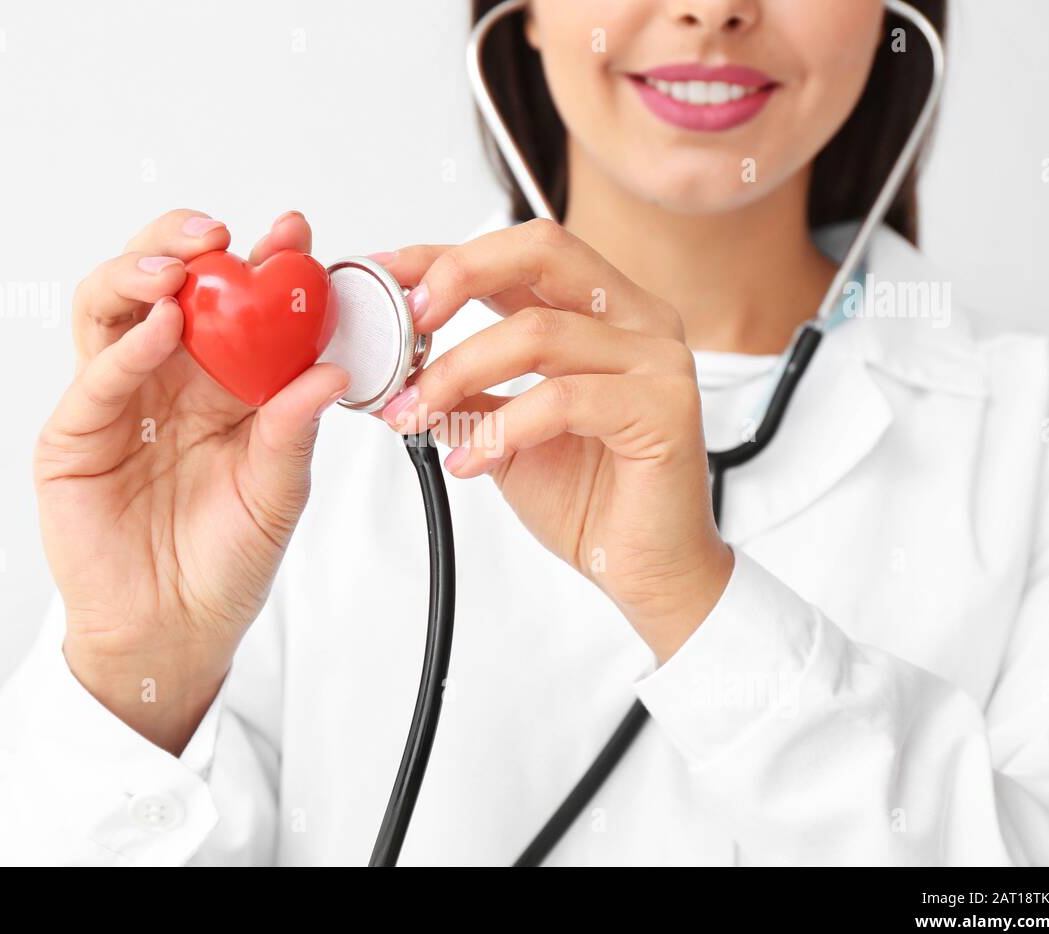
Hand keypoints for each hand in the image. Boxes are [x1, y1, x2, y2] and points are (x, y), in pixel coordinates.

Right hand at [35, 209, 348, 752]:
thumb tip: (330, 368)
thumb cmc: (228, 562)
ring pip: (110, 309)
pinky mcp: (74, 436)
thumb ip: (294, 430)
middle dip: (184, 245)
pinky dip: (125, 347)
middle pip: (161, 285)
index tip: (294, 237)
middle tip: (219, 235)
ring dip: (139, 275)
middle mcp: (166, 379)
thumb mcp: (279, 493)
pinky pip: (95, 378)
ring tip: (178, 268)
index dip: (260, 264)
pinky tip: (158, 328)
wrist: (176, 633)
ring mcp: (116, 401)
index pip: (235, 304)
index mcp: (222, 383)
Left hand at [380, 220, 732, 661]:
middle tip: (407, 320)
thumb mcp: (503, 430)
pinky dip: (501, 429)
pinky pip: (563, 400)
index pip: (518, 254)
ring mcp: (657, 359)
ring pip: (539, 333)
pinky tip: (470, 460)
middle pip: (542, 250)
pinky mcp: (665, 409)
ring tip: (415, 418)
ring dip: (457, 373)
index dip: (444, 257)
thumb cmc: (590, 498)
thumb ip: (465, 389)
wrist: (645, 568)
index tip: (383, 276)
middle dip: (460, 274)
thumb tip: (390, 367)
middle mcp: (636, 319)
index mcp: (601, 311)